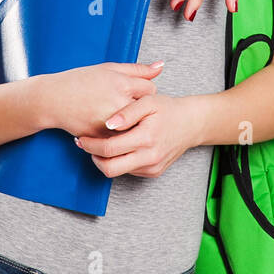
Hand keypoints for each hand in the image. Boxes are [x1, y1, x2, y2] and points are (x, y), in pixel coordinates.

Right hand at [41, 60, 164, 138]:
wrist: (52, 100)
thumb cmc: (79, 81)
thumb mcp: (108, 68)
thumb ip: (137, 69)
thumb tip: (160, 67)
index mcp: (121, 83)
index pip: (150, 89)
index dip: (144, 91)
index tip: (135, 93)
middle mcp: (118, 103)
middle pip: (145, 109)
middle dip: (140, 108)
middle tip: (127, 104)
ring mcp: (110, 122)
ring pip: (134, 125)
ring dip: (131, 122)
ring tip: (118, 114)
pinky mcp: (102, 137)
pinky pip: (120, 138)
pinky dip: (118, 133)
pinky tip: (110, 125)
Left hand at [75, 93, 201, 178]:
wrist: (191, 124)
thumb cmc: (168, 109)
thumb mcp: (148, 101)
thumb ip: (127, 112)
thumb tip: (108, 124)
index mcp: (146, 138)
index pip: (109, 149)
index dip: (91, 144)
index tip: (82, 138)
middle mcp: (149, 157)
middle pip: (109, 168)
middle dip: (93, 157)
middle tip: (86, 144)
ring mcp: (152, 167)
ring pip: (117, 172)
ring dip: (105, 159)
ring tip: (102, 142)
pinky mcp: (153, 172)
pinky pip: (128, 171)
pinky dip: (119, 161)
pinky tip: (119, 147)